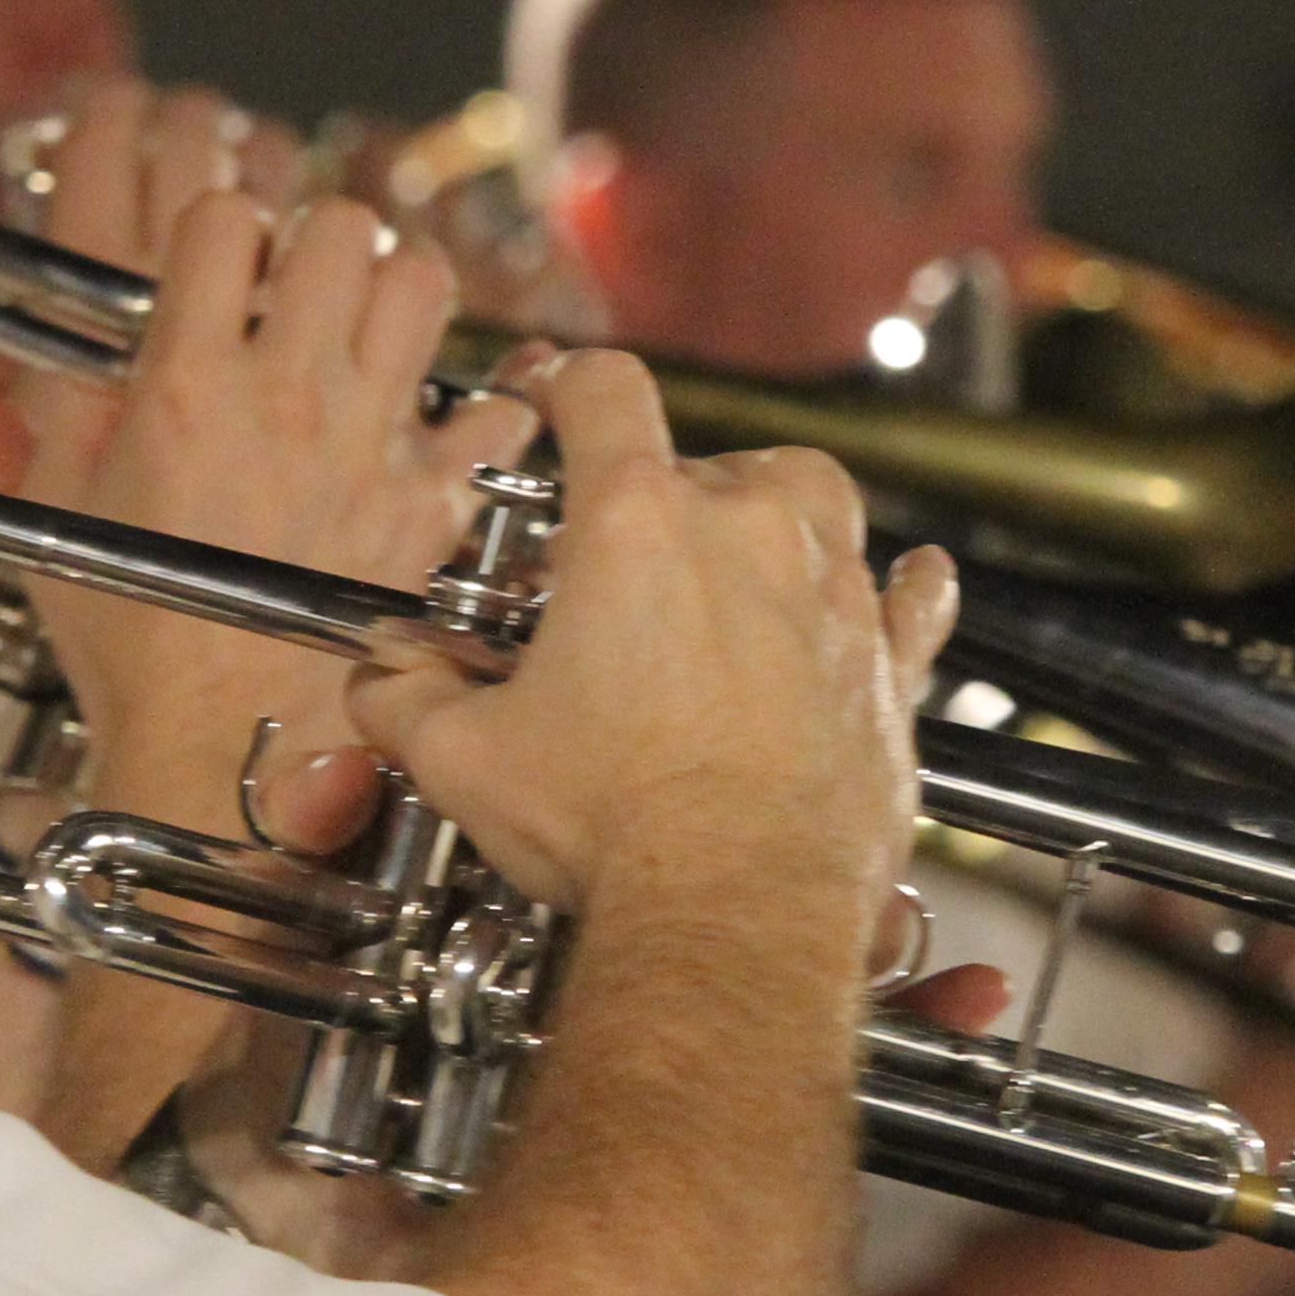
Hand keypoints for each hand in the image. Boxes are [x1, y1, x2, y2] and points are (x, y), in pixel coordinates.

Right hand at [0, 184, 529, 827]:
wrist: (218, 743)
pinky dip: (483, 407)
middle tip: (301, 277)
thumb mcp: (56, 512)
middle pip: (337, 225)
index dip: (219, 221)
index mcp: (185, 385)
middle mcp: (285, 395)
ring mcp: (367, 442)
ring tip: (371, 317)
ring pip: (422, 284)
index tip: (214, 253)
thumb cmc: (135, 642)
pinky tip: (444, 418)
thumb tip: (10, 362)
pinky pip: (492, 412)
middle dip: (318, 234)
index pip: (219, 216)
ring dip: (399, 285)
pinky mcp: (427, 499)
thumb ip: (43, 418)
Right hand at [345, 352, 955, 939]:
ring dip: (774, 515)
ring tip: (736, 559)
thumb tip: (385, 681)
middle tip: (617, 572)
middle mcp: (749, 533)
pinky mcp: (887, 663)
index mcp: (637, 524)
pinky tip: (900, 582)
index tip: (558, 401)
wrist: (734, 910)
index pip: (604, 392)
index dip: (569, 385)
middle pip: (705, 458)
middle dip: (656, 504)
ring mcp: (831, 592)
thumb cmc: (613, 827)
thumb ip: (409, 699)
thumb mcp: (466, 758)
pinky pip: (909, 593)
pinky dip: (899, 585)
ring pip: (814, 499)